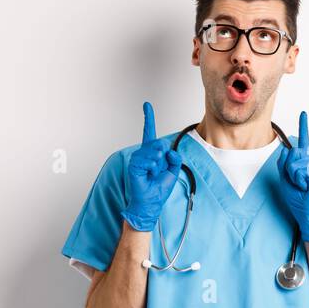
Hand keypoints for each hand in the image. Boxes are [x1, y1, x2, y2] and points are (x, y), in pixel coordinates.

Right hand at [120, 101, 182, 231]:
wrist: (151, 202)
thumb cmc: (159, 188)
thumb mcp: (173, 171)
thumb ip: (175, 158)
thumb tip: (168, 151)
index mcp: (152, 153)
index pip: (150, 132)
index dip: (148, 118)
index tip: (146, 105)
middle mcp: (143, 154)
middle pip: (157, 143)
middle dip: (163, 154)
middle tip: (160, 166)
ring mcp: (138, 159)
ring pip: (152, 151)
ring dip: (158, 162)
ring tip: (155, 171)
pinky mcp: (134, 166)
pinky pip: (145, 160)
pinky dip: (151, 165)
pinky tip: (151, 171)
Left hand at [278, 111, 308, 242]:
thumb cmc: (298, 199)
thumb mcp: (284, 179)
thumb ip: (283, 163)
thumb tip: (287, 148)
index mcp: (303, 161)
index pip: (302, 142)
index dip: (303, 126)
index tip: (304, 113)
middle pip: (292, 152)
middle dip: (288, 168)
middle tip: (296, 181)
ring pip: (295, 161)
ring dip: (293, 176)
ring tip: (301, 186)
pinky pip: (301, 170)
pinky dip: (299, 181)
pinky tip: (306, 187)